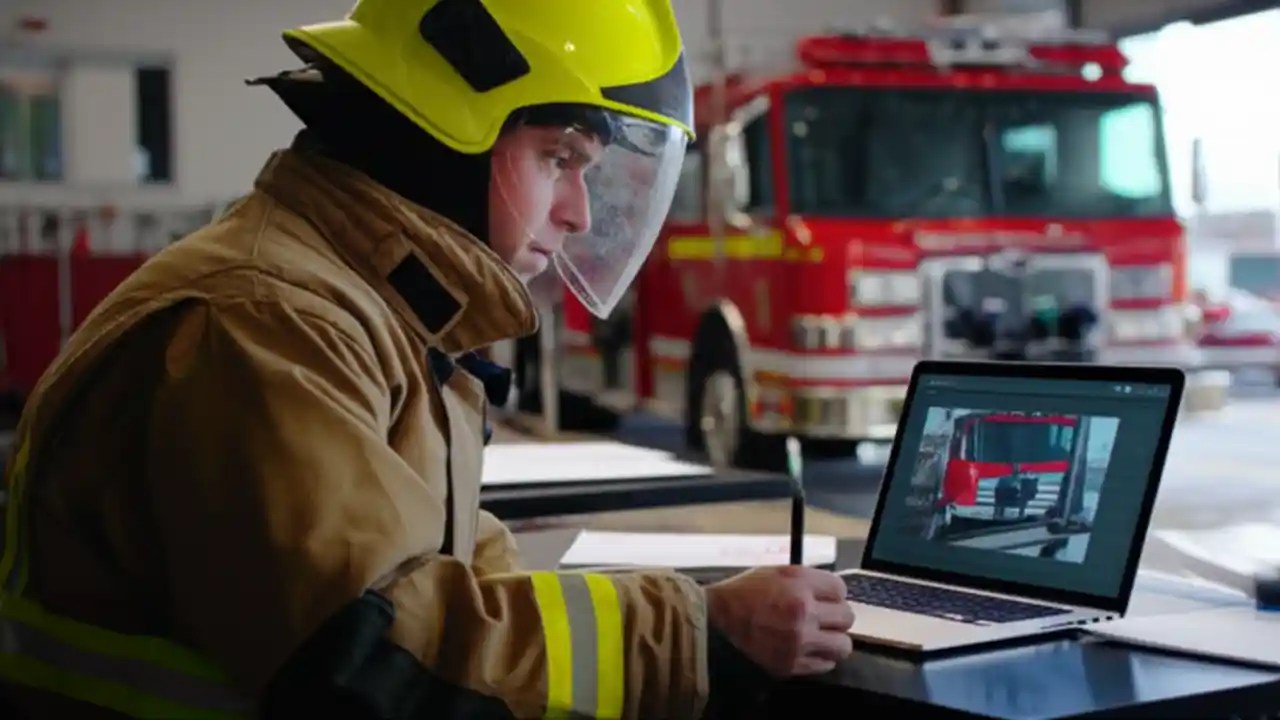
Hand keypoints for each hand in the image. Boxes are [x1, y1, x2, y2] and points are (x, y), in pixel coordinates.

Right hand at [704, 565, 854, 676]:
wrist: (715, 622)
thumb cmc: (743, 594)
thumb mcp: (775, 573)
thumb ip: (806, 581)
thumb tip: (832, 593)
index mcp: (799, 582)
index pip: (840, 589)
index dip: (834, 595)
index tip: (826, 600)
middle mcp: (803, 610)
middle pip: (847, 617)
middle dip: (836, 617)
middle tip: (824, 619)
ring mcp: (799, 640)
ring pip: (843, 645)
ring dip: (834, 641)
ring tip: (822, 638)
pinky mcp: (792, 664)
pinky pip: (826, 665)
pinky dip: (820, 658)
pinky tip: (807, 650)